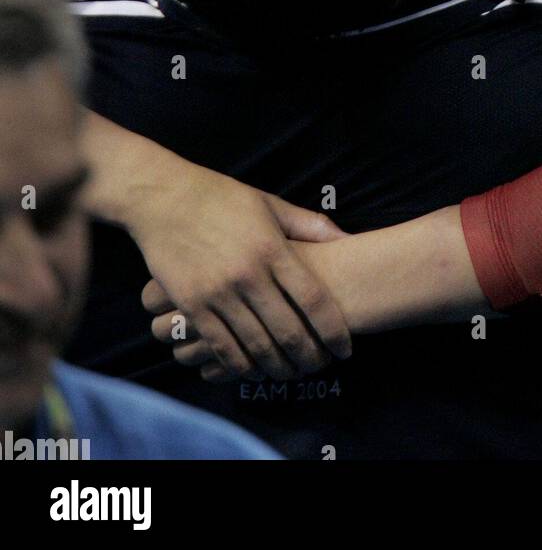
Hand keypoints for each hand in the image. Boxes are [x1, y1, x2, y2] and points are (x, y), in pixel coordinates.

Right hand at [130, 159, 351, 380]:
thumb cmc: (222, 198)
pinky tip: (253, 369)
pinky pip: (222, 347)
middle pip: (289, 331)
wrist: (163, 198)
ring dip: (279, 368)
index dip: (333, 330)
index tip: (344, 349)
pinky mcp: (191, 305)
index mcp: (272, 248)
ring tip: (291, 373)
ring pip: (257, 346)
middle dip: (310, 358)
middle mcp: (248, 274)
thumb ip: (310, 226)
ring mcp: (218, 293)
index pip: (314, 300)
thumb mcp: (270, 204)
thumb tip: (348, 238)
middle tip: (320, 367)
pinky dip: (241, 365)